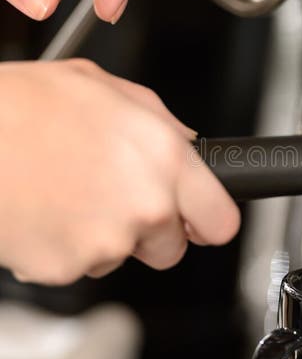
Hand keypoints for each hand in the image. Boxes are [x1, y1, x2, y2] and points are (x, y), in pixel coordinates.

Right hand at [0, 59, 239, 284]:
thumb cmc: (22, 106)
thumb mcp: (104, 88)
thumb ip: (159, 122)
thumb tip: (185, 144)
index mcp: (165, 158)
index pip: (221, 221)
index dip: (207, 220)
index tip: (197, 219)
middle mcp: (145, 206)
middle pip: (172, 248)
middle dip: (150, 230)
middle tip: (112, 198)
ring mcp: (106, 243)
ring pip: (121, 256)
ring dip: (102, 235)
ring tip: (65, 192)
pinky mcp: (66, 269)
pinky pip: (77, 267)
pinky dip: (62, 247)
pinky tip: (44, 211)